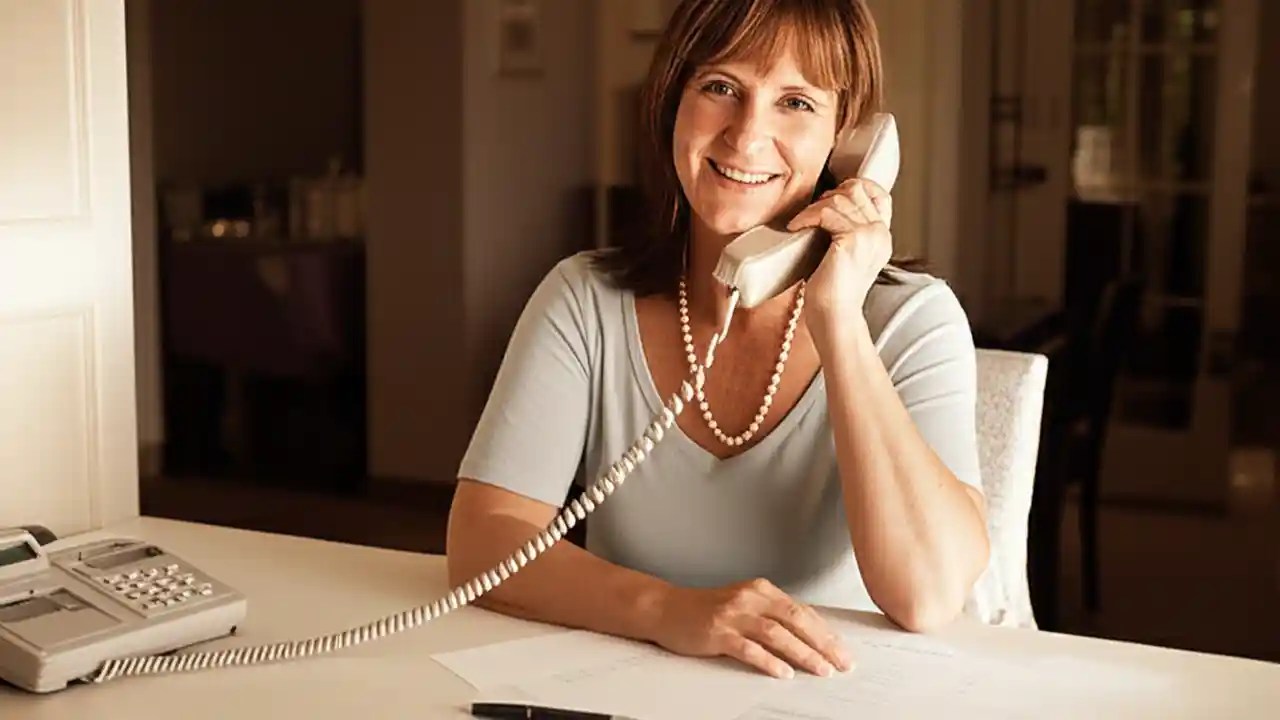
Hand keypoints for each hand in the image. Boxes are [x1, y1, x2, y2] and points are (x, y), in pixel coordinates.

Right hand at [648, 578, 853, 678]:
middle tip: (841, 663)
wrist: (666, 609)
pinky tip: (783, 672)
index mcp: (761, 589)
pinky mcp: (717, 632)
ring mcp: (733, 615)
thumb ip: (771, 614)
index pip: (802, 610)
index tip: (842, 650)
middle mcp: (750, 598)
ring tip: (820, 669)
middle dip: (822, 643)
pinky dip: (769, 661)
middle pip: (795, 620)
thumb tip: (808, 633)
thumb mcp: (744, 603)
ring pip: (776, 634)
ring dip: (802, 653)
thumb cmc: (707, 610)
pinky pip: (748, 648)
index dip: (825, 632)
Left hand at [786, 178, 892, 333]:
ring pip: (840, 198)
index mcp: (881, 237)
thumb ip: (841, 231)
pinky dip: (806, 217)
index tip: (830, 196)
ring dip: (814, 207)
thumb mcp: (841, 254)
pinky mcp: (853, 239)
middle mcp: (880, 233)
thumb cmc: (831, 292)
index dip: (855, 186)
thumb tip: (820, 210)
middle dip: (829, 195)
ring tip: (801, 222)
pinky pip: (826, 213)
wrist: (834, 317)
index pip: (879, 195)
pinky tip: (795, 228)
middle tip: (811, 213)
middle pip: (856, 190)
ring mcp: (869, 235)